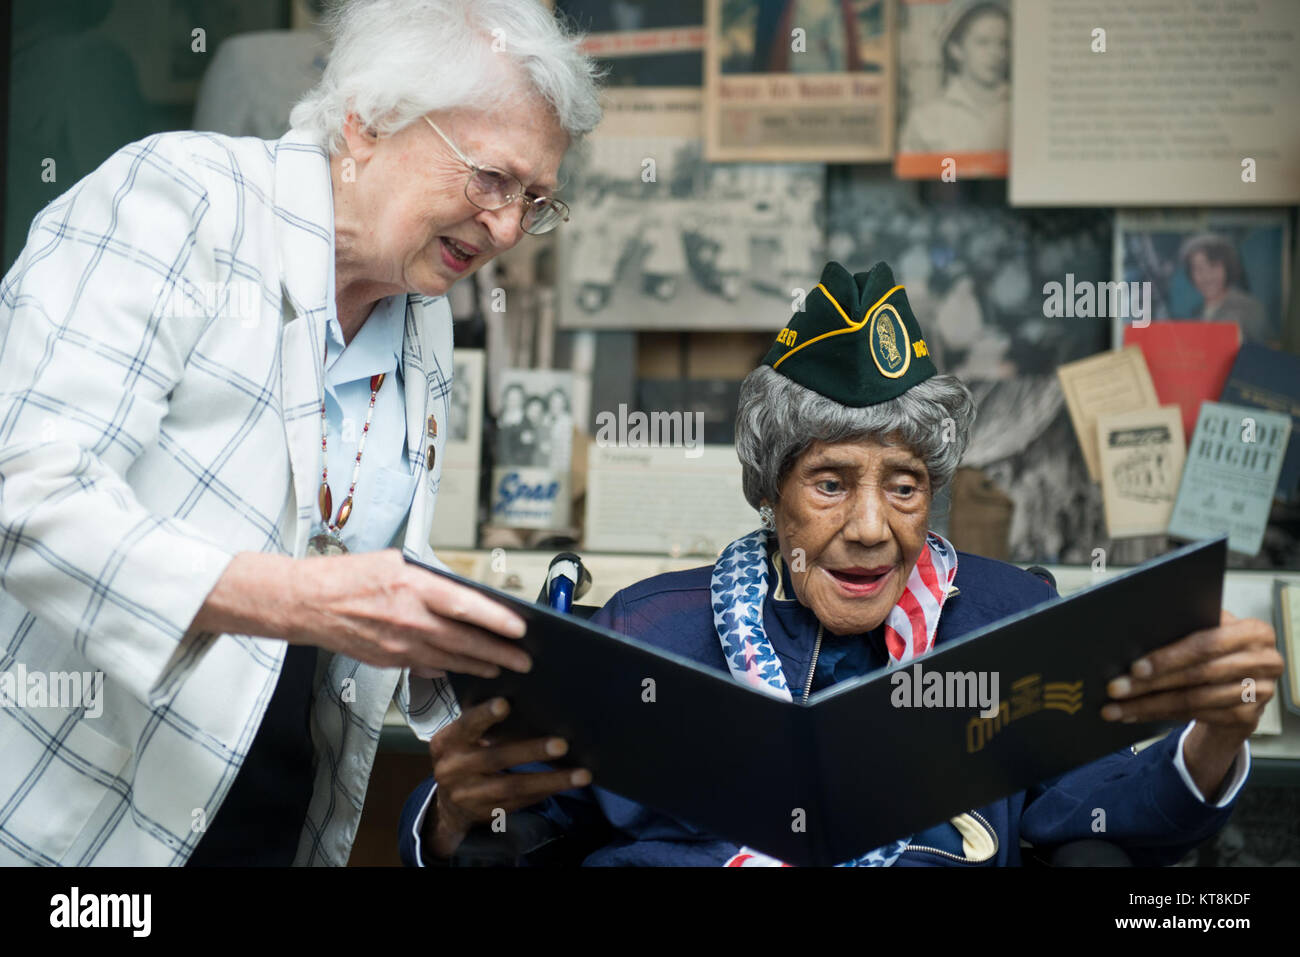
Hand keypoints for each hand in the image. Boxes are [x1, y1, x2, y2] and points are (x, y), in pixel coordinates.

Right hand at [192, 549, 529, 676]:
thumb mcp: (394, 561)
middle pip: (464, 640)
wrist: (305, 603)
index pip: (466, 606)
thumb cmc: (347, 576)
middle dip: (499, 653)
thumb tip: (461, 591)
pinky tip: (467, 670)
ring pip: (450, 660)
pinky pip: (427, 667)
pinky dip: (450, 669)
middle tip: (524, 661)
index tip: (521, 629)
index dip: (497, 620)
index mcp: (413, 587)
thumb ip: (429, 577)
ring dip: (480, 666)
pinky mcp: (389, 661)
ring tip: (503, 669)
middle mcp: (409, 619)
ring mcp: (399, 645)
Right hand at [424, 697, 591, 859]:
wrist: (446, 804)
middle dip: (531, 751)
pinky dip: (546, 791)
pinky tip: (566, 784)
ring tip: (581, 774)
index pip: (466, 726)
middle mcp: (454, 769)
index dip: (484, 715)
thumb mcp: (461, 738)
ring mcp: (470, 795)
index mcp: (447, 742)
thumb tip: (528, 706)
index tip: (505, 704)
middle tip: (561, 744)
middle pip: (496, 758)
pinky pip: (521, 801)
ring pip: (514, 787)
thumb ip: (482, 724)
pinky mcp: (487, 813)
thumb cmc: (462, 754)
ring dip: (550, 780)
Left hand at [1103, 610, 1282, 795]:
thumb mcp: (1209, 631)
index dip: (1169, 657)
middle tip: (1116, 688)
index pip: (1205, 644)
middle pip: (1197, 675)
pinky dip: (1161, 715)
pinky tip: (1135, 714)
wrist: (1242, 682)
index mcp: (1254, 632)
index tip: (1135, 667)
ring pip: (1193, 700)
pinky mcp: (1248, 717)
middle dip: (1150, 684)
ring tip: (1117, 707)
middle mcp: (1264, 661)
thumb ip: (1186, 628)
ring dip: (1149, 705)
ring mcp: (1260, 692)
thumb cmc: (1217, 650)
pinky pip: (1196, 717)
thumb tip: (1133, 633)